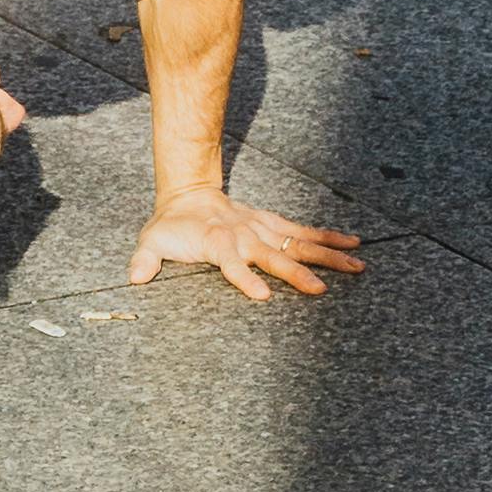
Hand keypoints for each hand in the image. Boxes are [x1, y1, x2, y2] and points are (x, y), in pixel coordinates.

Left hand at [127, 187, 363, 303]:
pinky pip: (305, 231)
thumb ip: (144, 260)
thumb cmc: (171, 226)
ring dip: (327, 255)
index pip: (232, 264)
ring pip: (299, 243)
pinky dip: (328, 237)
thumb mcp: (151, 240)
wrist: (188, 194)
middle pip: (274, 256)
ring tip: (357, 266)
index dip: (245, 279)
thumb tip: (134, 278)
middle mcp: (245, 236)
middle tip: (320, 291)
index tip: (262, 297)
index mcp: (218, 243)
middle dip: (297, 273)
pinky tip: (354, 245)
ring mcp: (262, 229)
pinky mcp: (273, 224)